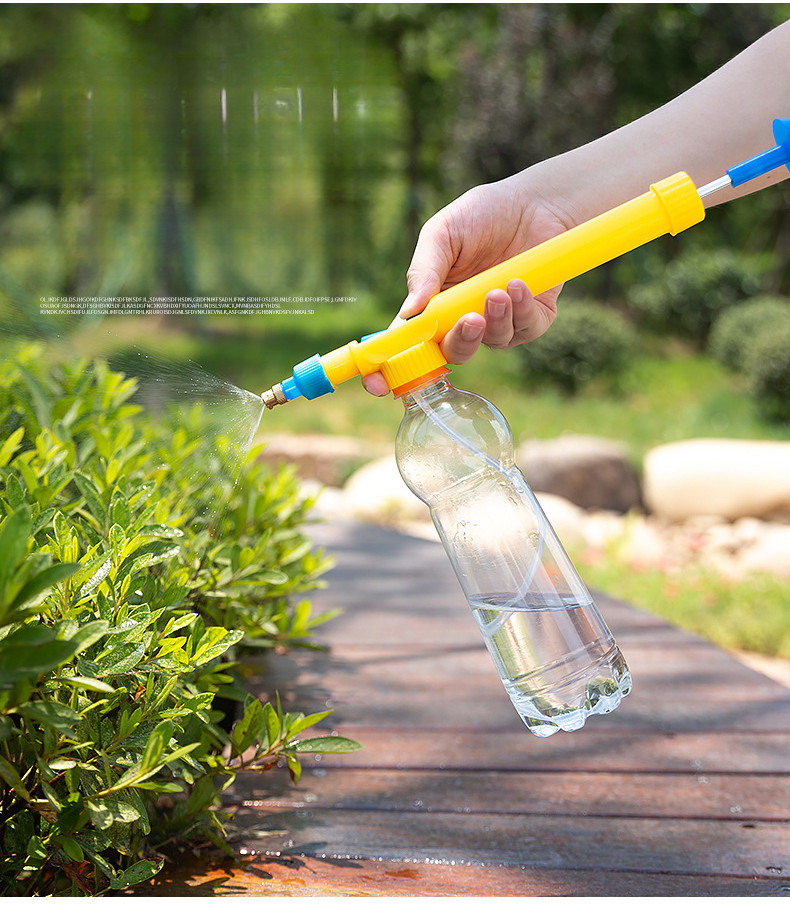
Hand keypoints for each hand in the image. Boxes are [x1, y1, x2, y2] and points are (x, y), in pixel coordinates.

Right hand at [364, 171, 576, 395]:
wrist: (535, 201)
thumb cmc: (482, 214)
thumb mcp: (442, 234)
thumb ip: (423, 270)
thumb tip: (408, 312)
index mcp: (433, 304)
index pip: (405, 344)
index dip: (387, 369)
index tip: (377, 384)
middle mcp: (462, 319)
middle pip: (451, 353)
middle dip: (459, 342)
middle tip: (470, 320)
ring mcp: (498, 322)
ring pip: (491, 342)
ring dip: (496, 318)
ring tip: (501, 287)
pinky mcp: (531, 319)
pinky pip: (524, 330)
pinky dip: (521, 309)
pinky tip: (518, 283)